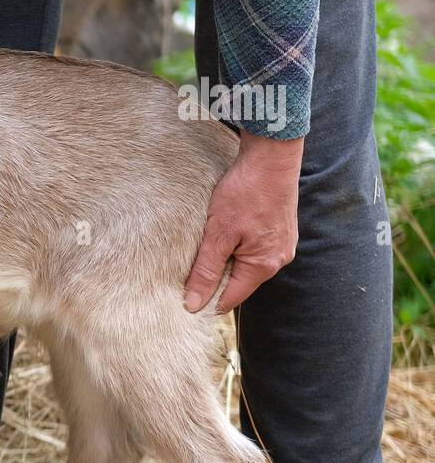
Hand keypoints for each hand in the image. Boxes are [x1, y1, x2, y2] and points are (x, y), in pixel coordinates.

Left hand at [184, 131, 302, 313]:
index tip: (181, 300)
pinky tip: (221, 234)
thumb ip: (205, 271)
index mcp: (264, 265)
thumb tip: (193, 305)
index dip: (206, 302)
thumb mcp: (218, 234)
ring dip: (223, 260)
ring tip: (204, 248)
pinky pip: (252, 248)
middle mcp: (278, 259)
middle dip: (213, 280)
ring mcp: (281, 244)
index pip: (230, 299)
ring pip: (244, 264)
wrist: (271, 157)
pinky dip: (234, 246)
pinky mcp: (278, 230)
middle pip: (238, 282)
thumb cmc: (245, 193)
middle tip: (186, 271)